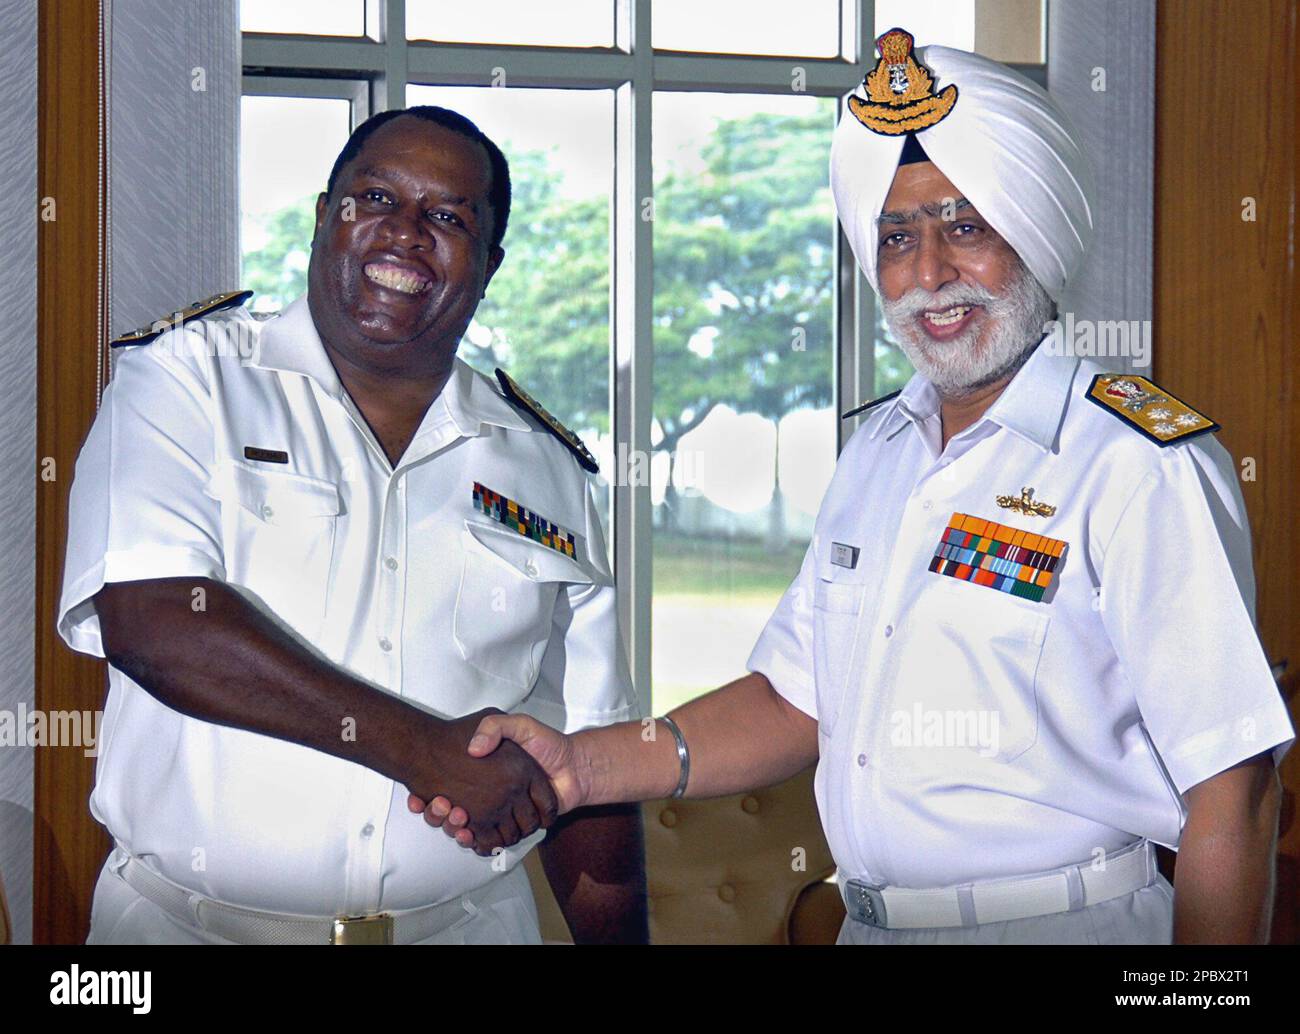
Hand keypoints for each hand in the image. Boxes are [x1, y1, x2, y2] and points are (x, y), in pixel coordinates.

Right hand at [408, 713, 584, 852]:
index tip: (423, 793)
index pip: (446, 784)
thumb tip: (474, 749)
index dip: (431, 792)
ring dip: (451, 826)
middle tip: (437, 805)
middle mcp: (487, 793)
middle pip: (449, 810)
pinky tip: (466, 832)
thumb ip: (496, 727)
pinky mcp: (509, 827)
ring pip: (462, 827)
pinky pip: (484, 841)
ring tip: (451, 815)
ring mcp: (496, 812)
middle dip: (438, 812)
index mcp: (486, 772)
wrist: (575, 766)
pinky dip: (471, 840)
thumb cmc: (547, 744)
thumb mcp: (518, 725)